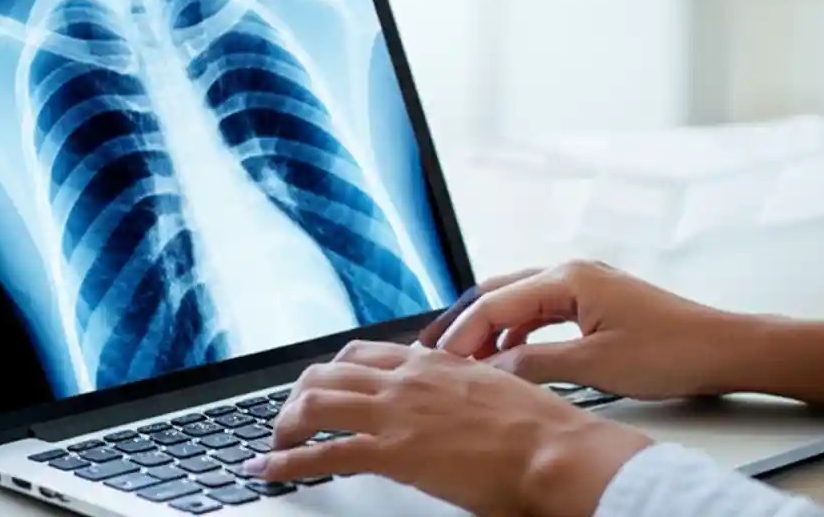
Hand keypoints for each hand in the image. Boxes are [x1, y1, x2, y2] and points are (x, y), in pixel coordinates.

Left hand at [245, 341, 650, 516]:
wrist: (554, 450)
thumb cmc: (540, 430)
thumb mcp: (497, 392)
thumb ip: (466, 390)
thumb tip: (457, 404)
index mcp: (434, 362)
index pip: (364, 354)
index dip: (335, 372)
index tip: (323, 388)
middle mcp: (407, 377)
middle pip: (329, 371)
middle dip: (301, 394)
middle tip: (292, 418)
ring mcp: (396, 411)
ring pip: (316, 402)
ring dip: (287, 422)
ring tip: (277, 443)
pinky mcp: (391, 451)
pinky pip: (322, 452)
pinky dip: (286, 461)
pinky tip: (270, 468)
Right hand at [422, 260, 750, 400]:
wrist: (724, 348)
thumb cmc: (671, 351)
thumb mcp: (594, 365)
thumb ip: (535, 365)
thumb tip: (492, 371)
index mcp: (568, 279)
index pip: (496, 303)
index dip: (463, 334)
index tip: (440, 360)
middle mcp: (573, 272)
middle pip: (501, 293)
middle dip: (467, 322)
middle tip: (436, 351)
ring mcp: (586, 284)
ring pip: (520, 301)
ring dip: (492, 329)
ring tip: (467, 358)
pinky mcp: (597, 302)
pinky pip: (543, 311)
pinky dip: (519, 332)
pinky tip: (510, 357)